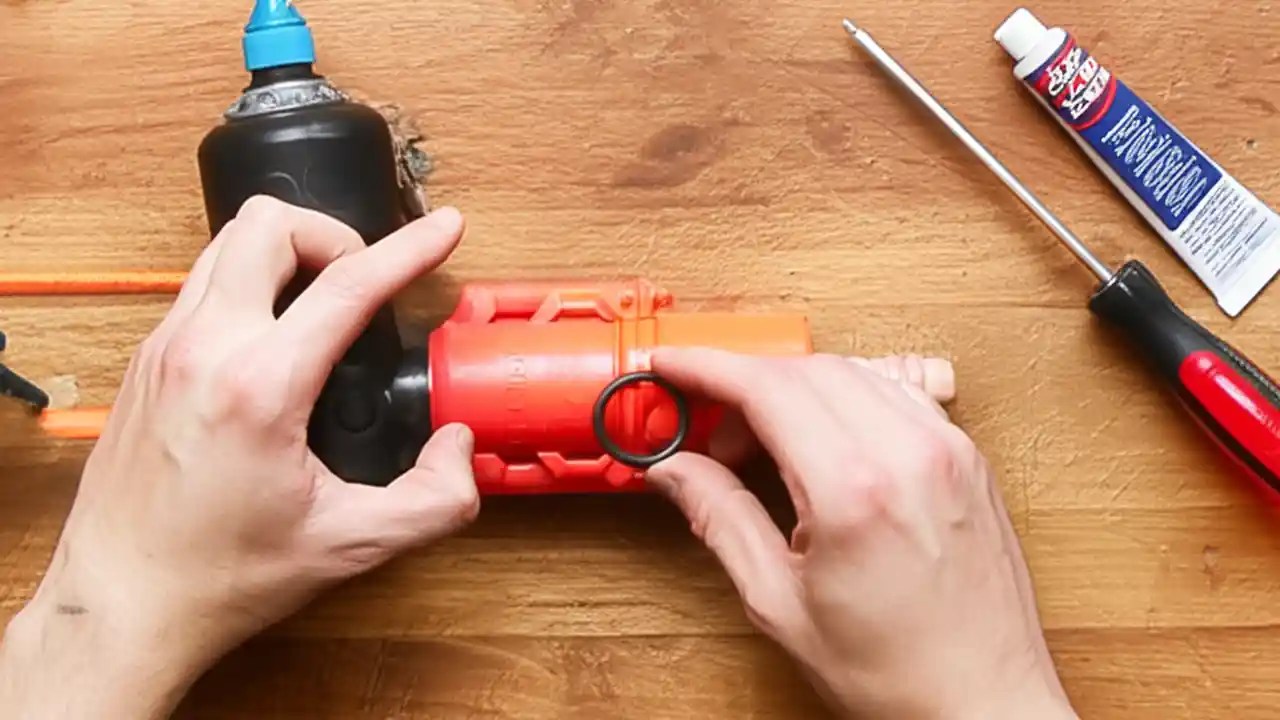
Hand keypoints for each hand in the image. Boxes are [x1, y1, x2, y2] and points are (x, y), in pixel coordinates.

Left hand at [0, 197, 478, 718]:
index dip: (410, 249)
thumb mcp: (348, 546)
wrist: (122, 603)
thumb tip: (457, 447)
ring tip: (325, 299)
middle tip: (365, 280)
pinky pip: (204, 283)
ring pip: (228, 242)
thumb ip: (431, 501)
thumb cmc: (219, 575)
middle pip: (269, 226)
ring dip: (288, 252)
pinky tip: (278, 336)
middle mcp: (202, 350)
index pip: (347, 284)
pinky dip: (252, 283)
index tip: (446, 230)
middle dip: (334, 235)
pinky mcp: (146, 361)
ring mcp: (165, 349)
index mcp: (258, 387)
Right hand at [647, 349, 1075, 719]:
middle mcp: (910, 454)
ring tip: (766, 446)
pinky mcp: (968, 459)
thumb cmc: (896, 674)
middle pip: (807, 369)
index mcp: (855, 490)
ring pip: (854, 370)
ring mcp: (948, 450)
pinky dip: (848, 398)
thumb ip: (721, 518)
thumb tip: (675, 471)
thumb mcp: (779, 603)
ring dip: (797, 389)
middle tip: (711, 432)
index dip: (707, 368)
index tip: (673, 366)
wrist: (983, 706)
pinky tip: (824, 443)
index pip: (767, 388)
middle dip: (746, 384)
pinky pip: (897, 392)